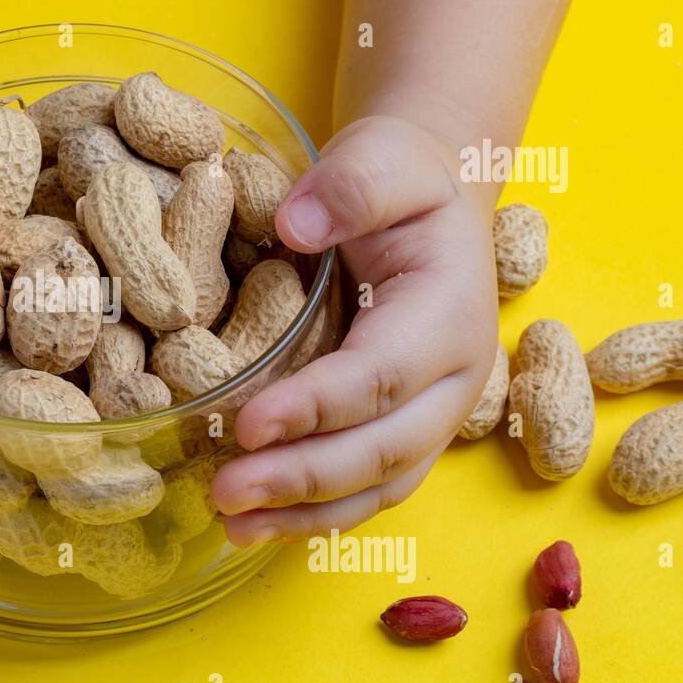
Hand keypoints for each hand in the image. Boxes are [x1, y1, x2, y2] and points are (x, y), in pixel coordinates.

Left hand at [213, 115, 498, 544]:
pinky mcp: (407, 432)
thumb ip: (349, 185)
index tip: (248, 424)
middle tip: (227, 491)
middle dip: (304, 477)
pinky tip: (259, 525)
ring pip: (380, 484)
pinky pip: (368, 488)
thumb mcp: (383, 157)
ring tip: (234, 526)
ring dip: (307, 514)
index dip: (316, 406)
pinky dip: (318, 515)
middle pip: (383, 447)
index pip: (380, 374)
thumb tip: (294, 224)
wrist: (430, 202)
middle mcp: (455, 377)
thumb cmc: (403, 179)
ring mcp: (435, 413)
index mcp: (449, 312)